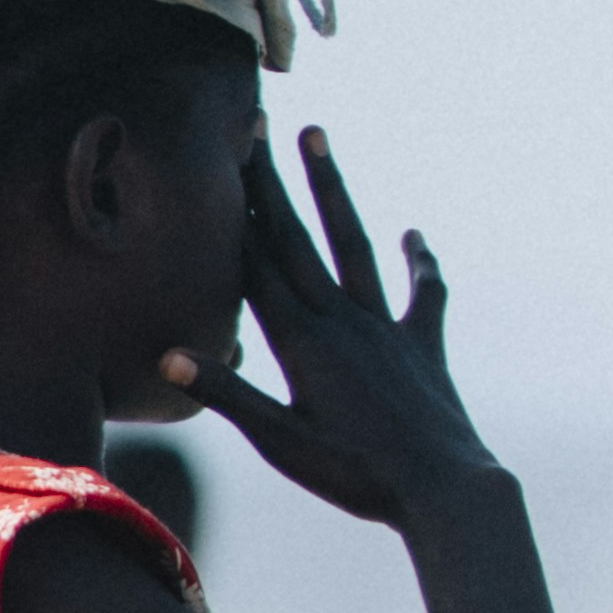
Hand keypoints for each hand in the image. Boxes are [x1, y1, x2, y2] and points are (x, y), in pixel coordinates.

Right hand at [205, 134, 510, 533]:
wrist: (443, 486)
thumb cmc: (355, 474)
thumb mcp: (281, 442)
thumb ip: (228, 395)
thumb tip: (168, 356)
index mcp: (303, 342)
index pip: (259, 266)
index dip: (239, 213)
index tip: (222, 162)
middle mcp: (343, 320)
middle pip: (300, 240)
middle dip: (274, 183)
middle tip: (260, 126)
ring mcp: (385, 326)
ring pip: (353, 244)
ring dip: (333, 191)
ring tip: (317, 139)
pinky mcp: (422, 343)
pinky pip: (422, 292)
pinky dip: (419, 263)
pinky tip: (414, 237)